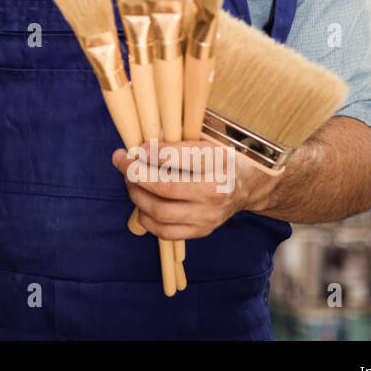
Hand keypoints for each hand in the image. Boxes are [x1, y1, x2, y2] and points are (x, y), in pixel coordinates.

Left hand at [110, 141, 281, 239]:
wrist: (249, 185)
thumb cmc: (222, 156)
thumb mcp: (208, 139)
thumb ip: (178, 141)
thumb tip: (141, 148)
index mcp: (219, 163)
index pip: (180, 158)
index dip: (152, 152)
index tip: (136, 147)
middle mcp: (215, 192)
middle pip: (164, 187)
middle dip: (134, 173)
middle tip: (121, 160)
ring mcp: (208, 216)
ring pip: (159, 212)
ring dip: (136, 195)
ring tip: (129, 180)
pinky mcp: (201, 231)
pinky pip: (164, 231)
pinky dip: (145, 217)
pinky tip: (141, 202)